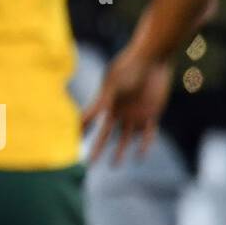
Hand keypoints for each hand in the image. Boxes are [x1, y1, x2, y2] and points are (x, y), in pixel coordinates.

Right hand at [81, 49, 173, 164]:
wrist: (153, 59)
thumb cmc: (129, 67)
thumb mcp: (112, 86)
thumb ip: (100, 104)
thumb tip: (82, 118)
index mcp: (107, 103)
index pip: (92, 121)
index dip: (82, 131)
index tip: (72, 143)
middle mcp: (119, 111)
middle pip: (106, 134)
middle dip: (98, 148)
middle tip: (90, 163)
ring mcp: (135, 114)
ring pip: (126, 138)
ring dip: (119, 152)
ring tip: (113, 165)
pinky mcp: (151, 114)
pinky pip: (148, 134)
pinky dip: (144, 145)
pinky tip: (139, 156)